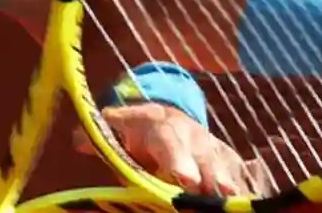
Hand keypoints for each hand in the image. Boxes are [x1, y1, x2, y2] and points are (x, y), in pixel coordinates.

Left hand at [73, 102, 272, 197]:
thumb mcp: (116, 124)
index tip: (183, 177)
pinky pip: (243, 184)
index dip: (178, 161)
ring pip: (227, 177)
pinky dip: (241, 195)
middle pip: (206, 165)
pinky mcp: (234, 168)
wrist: (171, 118)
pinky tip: (239, 206)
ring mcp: (218, 155)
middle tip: (206, 197)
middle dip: (209, 182)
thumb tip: (78, 141)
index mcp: (165, 129)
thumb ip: (99, 133)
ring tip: (227, 205)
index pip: (172, 145)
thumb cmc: (138, 128)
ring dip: (226, 192)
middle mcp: (196, 141)